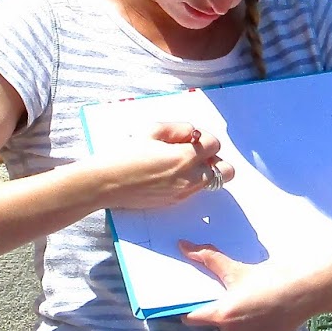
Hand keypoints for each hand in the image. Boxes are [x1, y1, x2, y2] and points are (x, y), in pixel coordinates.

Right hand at [92, 121, 233, 210]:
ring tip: (182, 166)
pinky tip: (169, 176)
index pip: (215, 145)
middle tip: (196, 155)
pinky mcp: (173, 202)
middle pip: (225, 171)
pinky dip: (189, 183)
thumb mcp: (150, 131)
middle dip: (214, 160)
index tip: (191, 139)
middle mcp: (189, 177)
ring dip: (204, 173)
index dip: (205, 139)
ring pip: (211, 184)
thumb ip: (177, 128)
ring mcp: (182, 192)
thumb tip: (192, 133)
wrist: (106, 183)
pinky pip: (193, 192)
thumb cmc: (124, 155)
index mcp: (184, 156)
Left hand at [180, 241, 318, 330]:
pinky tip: (259, 315)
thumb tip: (183, 246)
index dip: (189, 310)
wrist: (304, 292)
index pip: (192, 318)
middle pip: (213, 324)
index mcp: (221, 315)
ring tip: (248, 305)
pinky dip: (248, 330)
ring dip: (234, 323)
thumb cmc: (270, 279)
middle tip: (231, 297)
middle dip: (218, 313)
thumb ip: (207, 258)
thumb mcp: (237, 269)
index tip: (192, 303)